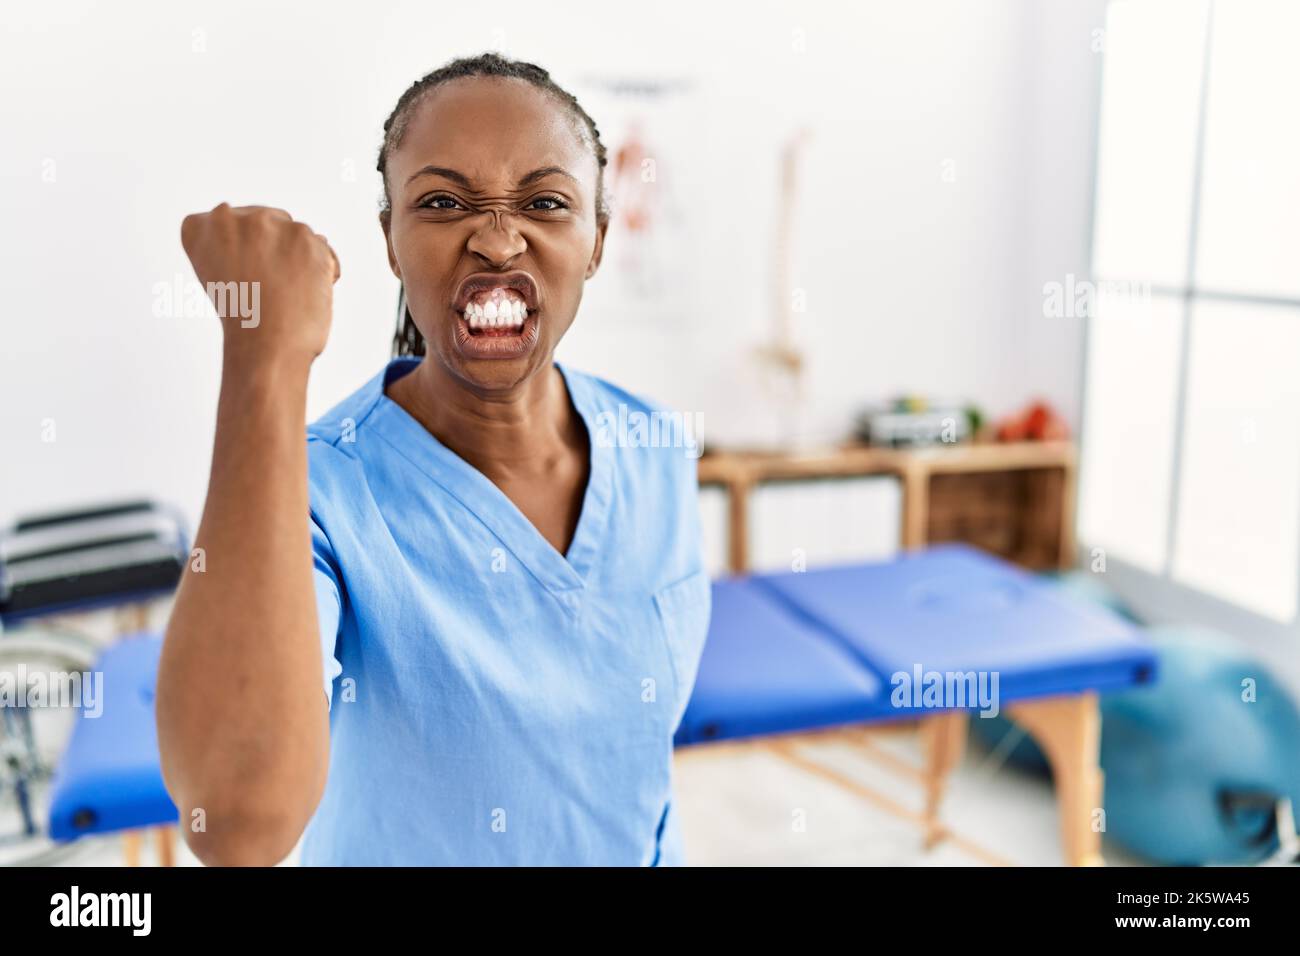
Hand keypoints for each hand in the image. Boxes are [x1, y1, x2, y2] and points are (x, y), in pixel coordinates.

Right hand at [180, 203, 339, 366]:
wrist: (266, 346)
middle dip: (273, 251)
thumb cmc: (244, 322)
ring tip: (287, 292)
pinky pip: (323, 248)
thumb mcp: (216, 275)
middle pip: (266, 224)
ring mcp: (269, 223)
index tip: (241, 278)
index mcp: (201, 227)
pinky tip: (308, 291)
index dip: (243, 256)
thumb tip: (277, 236)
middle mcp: (230, 216)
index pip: (230, 226)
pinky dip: (323, 270)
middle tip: (267, 288)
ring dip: (298, 259)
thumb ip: (234, 244)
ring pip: (294, 235)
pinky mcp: (306, 236)